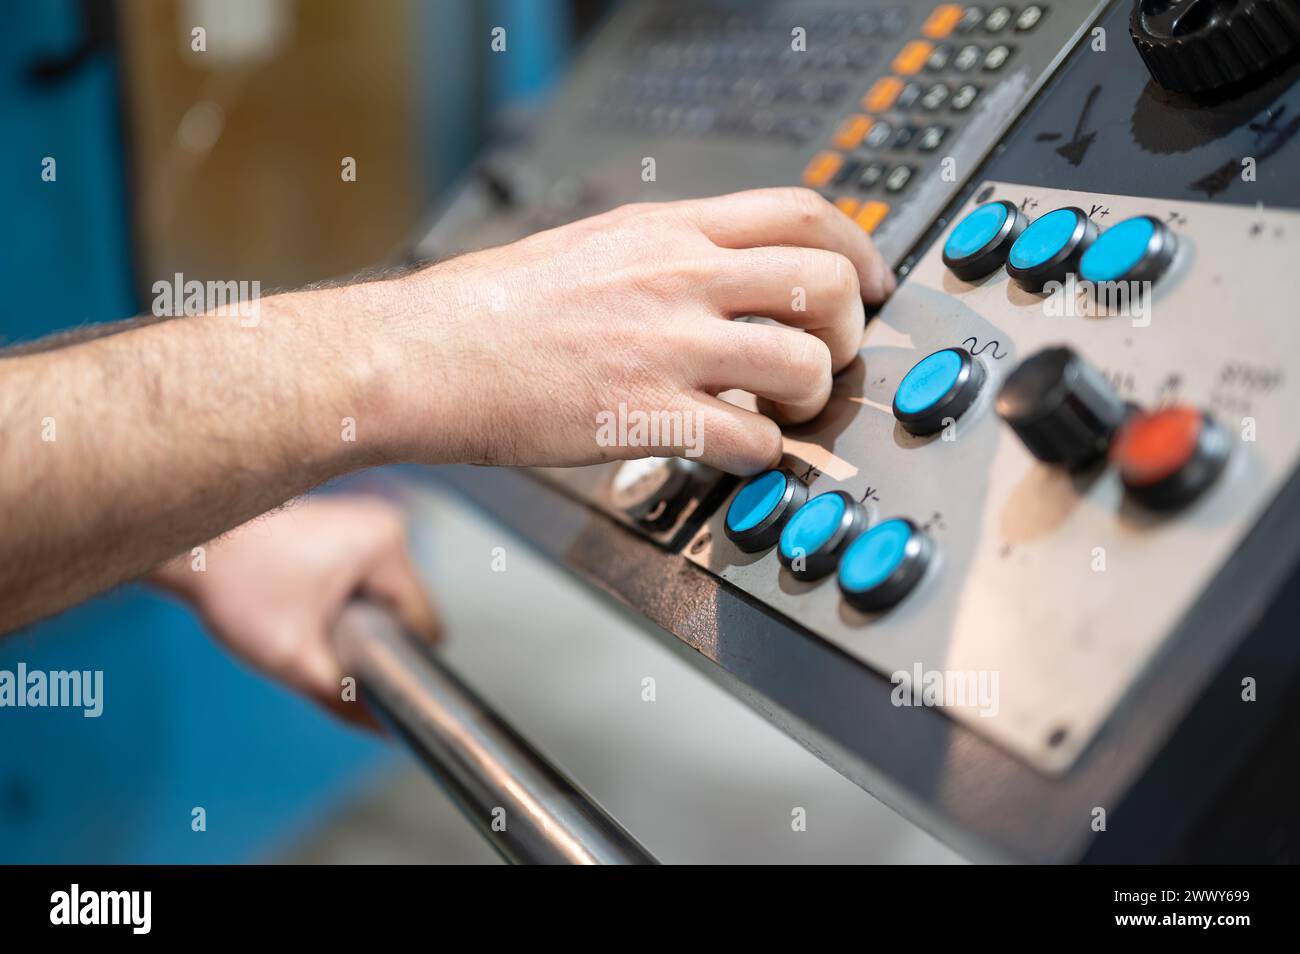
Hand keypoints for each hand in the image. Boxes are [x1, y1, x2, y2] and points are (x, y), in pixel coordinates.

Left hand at [150, 495, 438, 725]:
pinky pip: (367, 578)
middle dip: (373, 638)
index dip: (396, 660)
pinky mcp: (347, 526)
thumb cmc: (236, 587)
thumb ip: (346, 699)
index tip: (360, 671)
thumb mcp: (294, 658)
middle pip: (406, 610)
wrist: (192, 544)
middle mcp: (384, 526)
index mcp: (386, 546)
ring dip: (359, 619)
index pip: (425, 624)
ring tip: (310, 620)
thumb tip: (387, 729)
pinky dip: (346, 598)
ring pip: (386, 596)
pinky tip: (307, 602)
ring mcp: (365, 521)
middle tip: (322, 643)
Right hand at [374, 188, 894, 474]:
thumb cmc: (488, 309)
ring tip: (777, 412)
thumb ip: (664, 254)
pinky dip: (760, 456)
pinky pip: (749, 441)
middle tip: (826, 357)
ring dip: (808, 396)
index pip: (800, 211)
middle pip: (824, 283)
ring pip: (802, 363)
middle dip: (846, 328)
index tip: (865, 282)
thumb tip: (718, 275)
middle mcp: (677, 277)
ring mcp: (665, 346)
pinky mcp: (644, 416)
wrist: (422, 356)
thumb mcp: (589, 246)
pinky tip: (733, 455)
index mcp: (664, 230)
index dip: (855, 249)